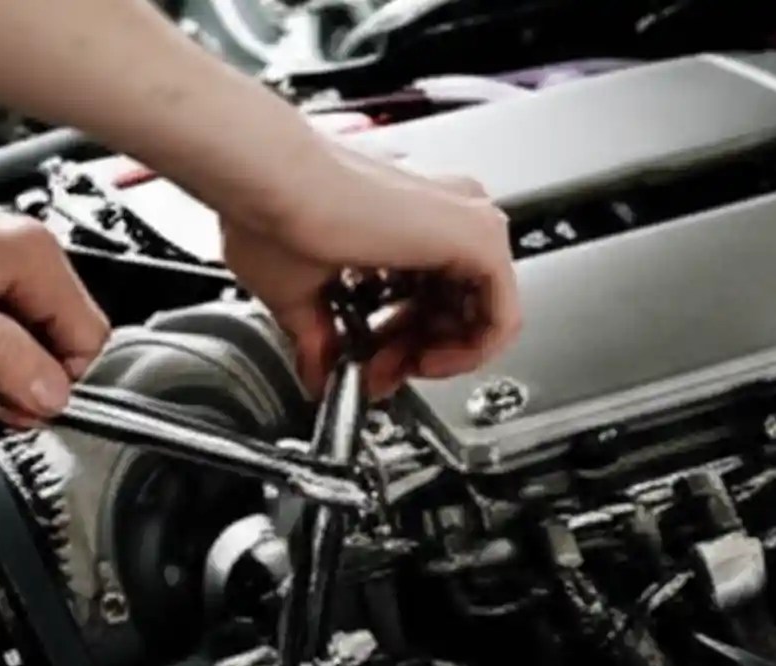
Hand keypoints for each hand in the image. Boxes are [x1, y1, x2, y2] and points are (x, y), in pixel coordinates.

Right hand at [222, 144, 520, 398]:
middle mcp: (445, 214)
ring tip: (390, 368)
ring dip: (437, 357)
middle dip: (414, 355)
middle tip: (376, 374)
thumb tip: (319, 376)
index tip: (367, 367)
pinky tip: (422, 361)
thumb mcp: (301, 294)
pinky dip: (468, 354)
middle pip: (458, 311)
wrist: (272, 180)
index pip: (429, 300)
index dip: (399, 347)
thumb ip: (321, 339)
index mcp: (408, 219)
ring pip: (485, 316)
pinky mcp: (479, 237)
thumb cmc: (275, 209)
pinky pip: (504, 317)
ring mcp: (467, 221)